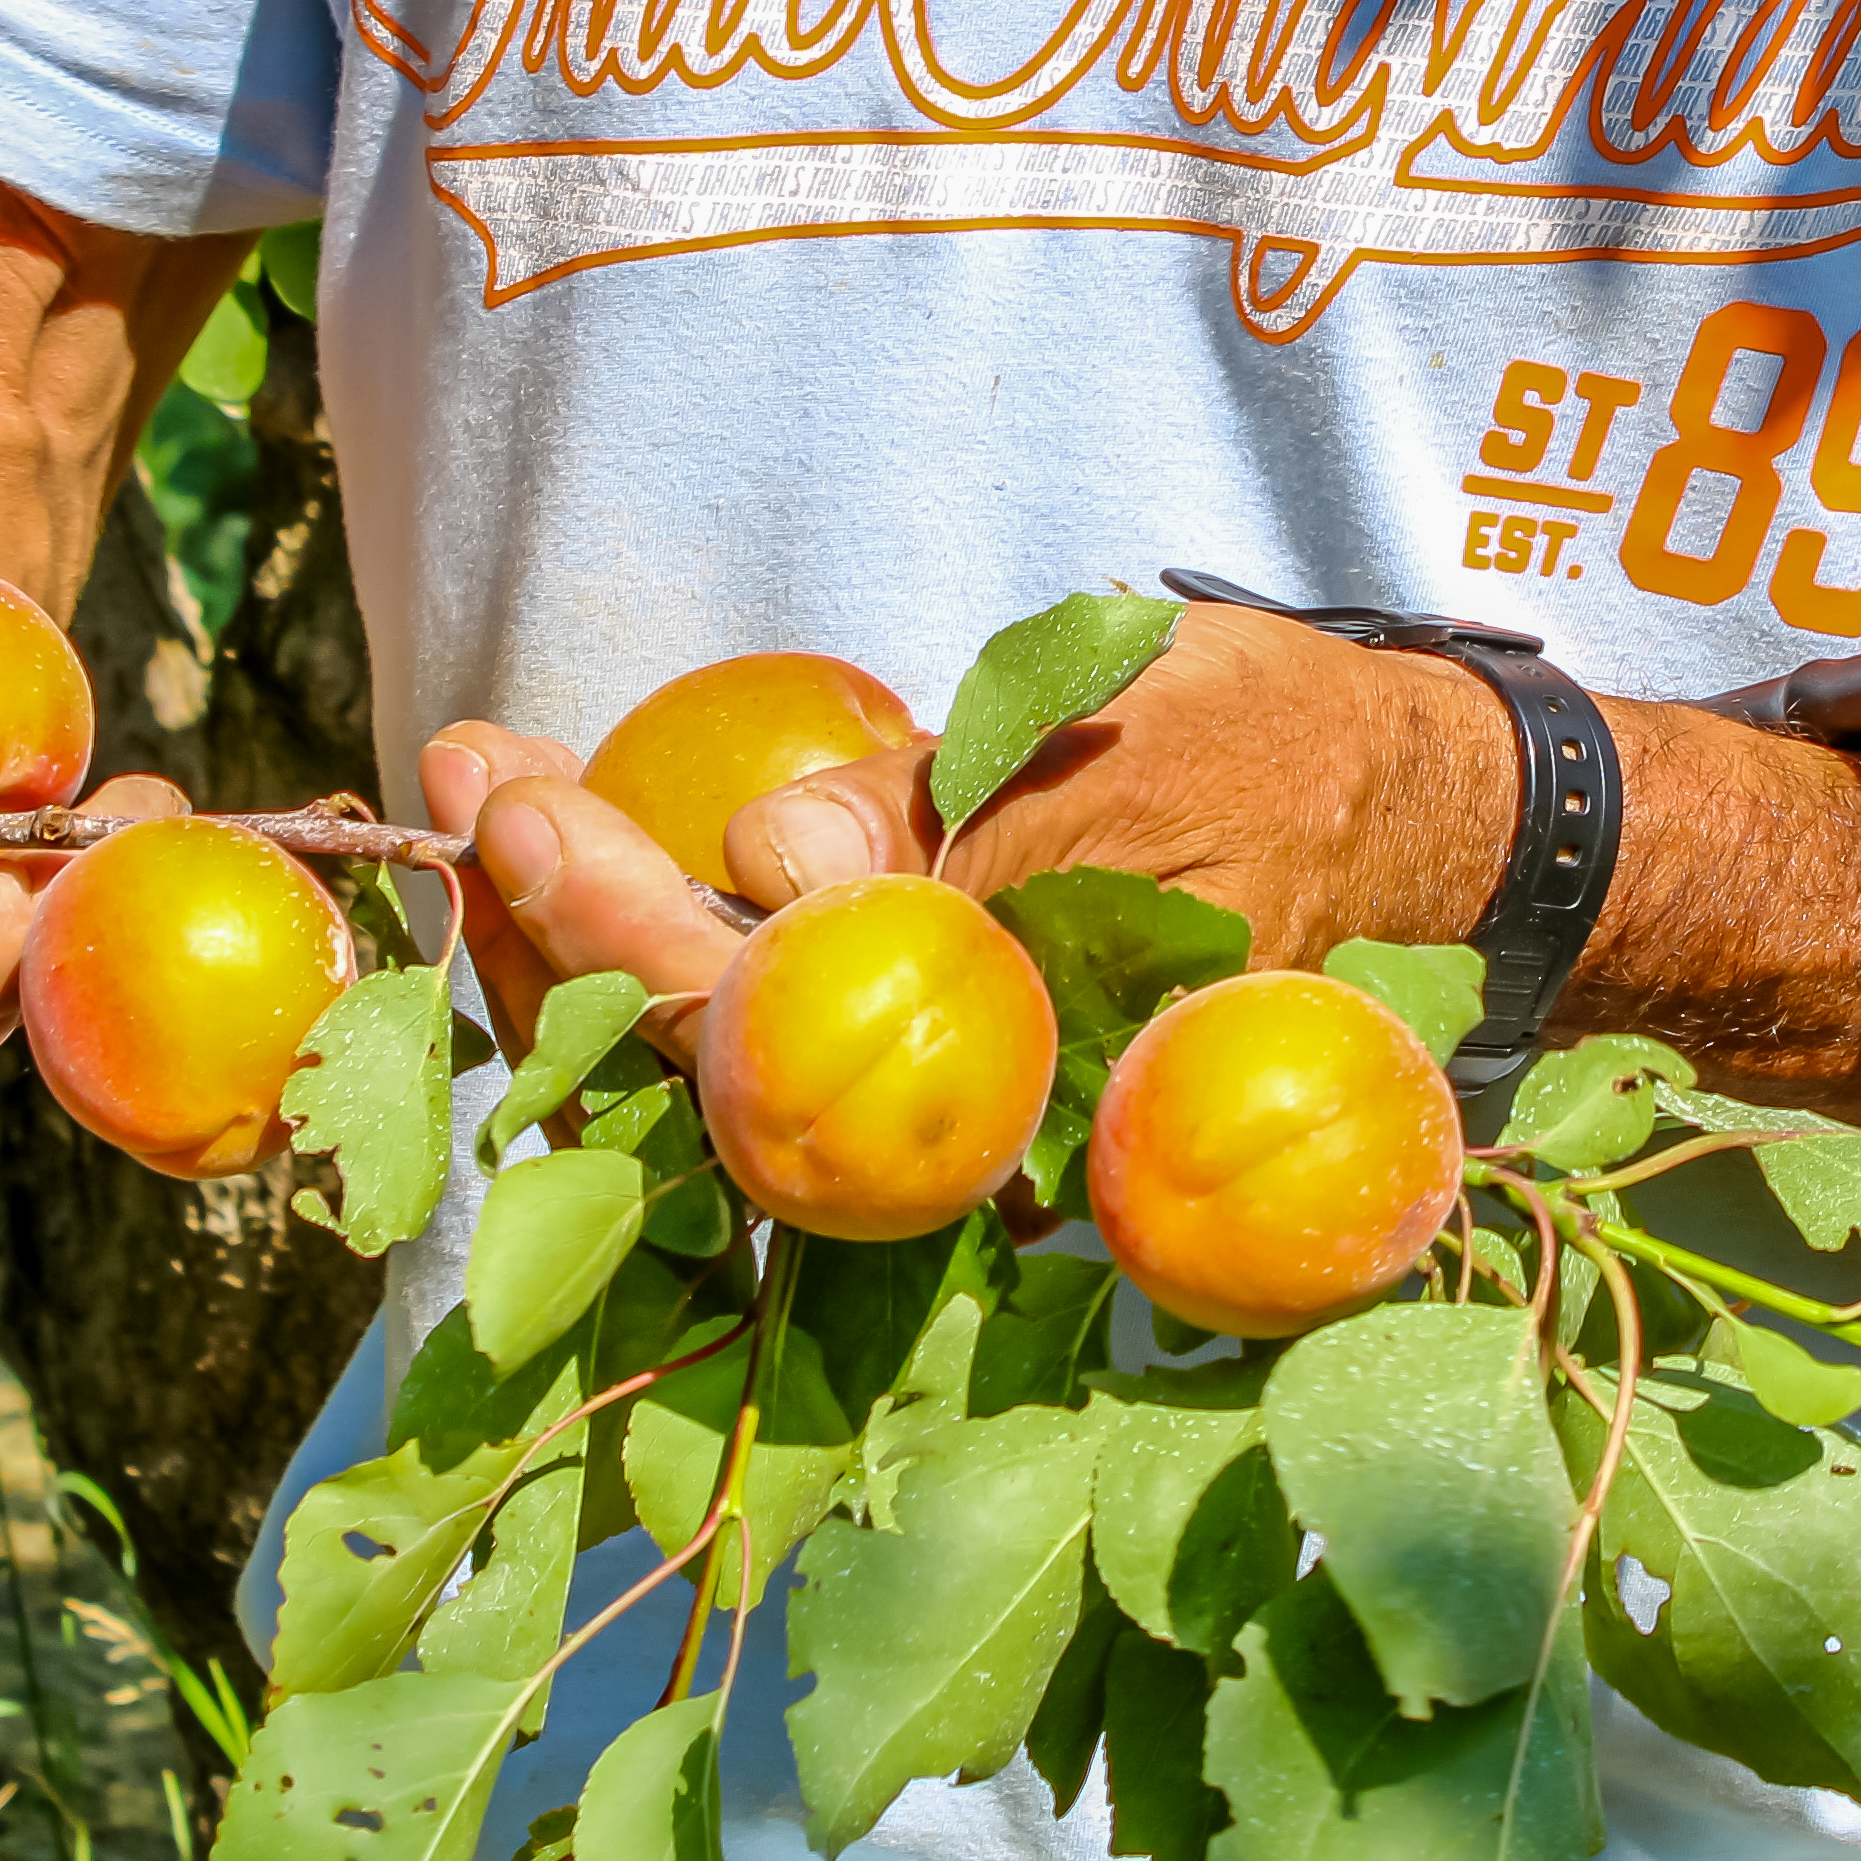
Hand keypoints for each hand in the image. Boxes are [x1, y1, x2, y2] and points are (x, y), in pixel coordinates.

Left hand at [417, 607, 1514, 1049]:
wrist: (1394, 820)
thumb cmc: (1250, 743)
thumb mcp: (1106, 722)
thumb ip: (937, 807)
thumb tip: (772, 851)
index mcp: (1018, 1057)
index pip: (761, 1034)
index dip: (613, 923)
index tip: (510, 798)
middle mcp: (967, 1138)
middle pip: (694, 1083)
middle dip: (551, 922)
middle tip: (466, 765)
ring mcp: (945, 1126)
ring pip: (703, 1083)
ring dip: (570, 942)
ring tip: (489, 788)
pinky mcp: (928, 1086)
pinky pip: (751, 1053)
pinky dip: (640, 955)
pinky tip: (558, 861)